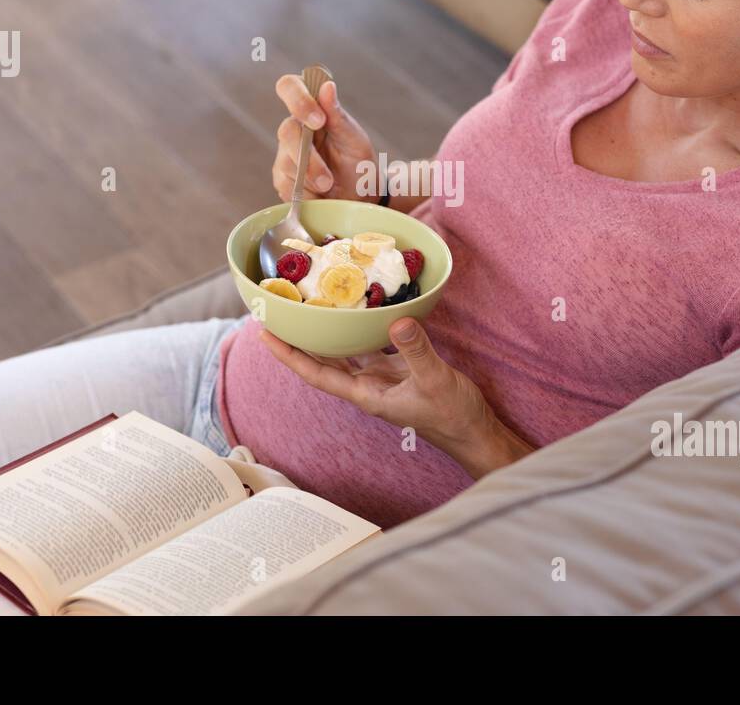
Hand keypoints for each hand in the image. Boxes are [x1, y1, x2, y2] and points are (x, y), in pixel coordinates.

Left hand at [257, 318, 533, 478]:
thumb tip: (397, 321)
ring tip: (308, 307)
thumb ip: (415, 351)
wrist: (473, 431)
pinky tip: (356, 310)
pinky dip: (359, 329)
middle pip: (322, 361)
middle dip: (299, 340)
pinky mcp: (398, 369)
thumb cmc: (452, 415)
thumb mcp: (434, 379)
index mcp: (366, 394)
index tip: (266, 335)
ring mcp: (382, 377)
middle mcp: (367, 385)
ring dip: (326, 334)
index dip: (289, 356)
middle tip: (278, 312)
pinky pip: (370, 346)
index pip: (317, 374)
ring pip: (344, 353)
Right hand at [272, 74, 375, 203]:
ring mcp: (285, 154)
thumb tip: (327, 85)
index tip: (318, 119)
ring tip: (330, 185)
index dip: (298, 98)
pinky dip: (307, 193)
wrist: (358, 197)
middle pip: (286, 131)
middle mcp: (294, 129)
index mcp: (311, 109)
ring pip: (287, 162)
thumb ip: (338, 114)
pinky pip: (287, 186)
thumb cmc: (357, 162)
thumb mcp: (354, 139)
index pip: (289, 86)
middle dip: (309, 156)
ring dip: (311, 177)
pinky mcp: (282, 179)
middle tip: (328, 174)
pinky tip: (320, 195)